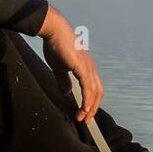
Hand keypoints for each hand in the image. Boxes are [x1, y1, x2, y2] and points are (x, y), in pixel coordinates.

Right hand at [38, 6, 102, 122]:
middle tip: (86, 120)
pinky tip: (84, 108)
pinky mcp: (82, 67)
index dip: (91, 102)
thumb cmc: (56, 46)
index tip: (84, 114)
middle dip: (93, 108)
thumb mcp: (59, 67)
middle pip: (98, 92)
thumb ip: (63, 80)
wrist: (54, 31)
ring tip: (83, 118)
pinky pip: (88, 87)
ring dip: (90, 107)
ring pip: (95, 92)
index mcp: (86, 68)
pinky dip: (88, 99)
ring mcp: (88, 67)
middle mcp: (91, 68)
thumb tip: (66, 92)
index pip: (94, 88)